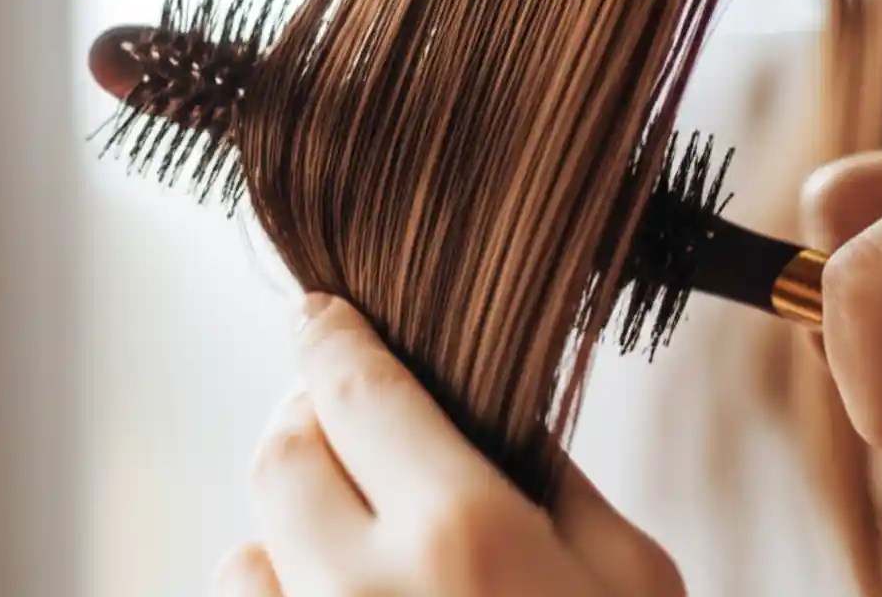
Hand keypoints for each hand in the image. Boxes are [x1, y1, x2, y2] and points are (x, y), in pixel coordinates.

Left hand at [212, 295, 682, 595]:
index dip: (331, 336)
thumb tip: (495, 421)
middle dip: (307, 415)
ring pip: (246, 549)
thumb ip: (559, 486)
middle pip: (281, 453)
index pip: (359, 390)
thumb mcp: (635, 585)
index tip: (320, 313)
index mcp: (461, 538)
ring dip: (289, 521)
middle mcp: (358, 594)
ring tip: (355, 535)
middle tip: (345, 410)